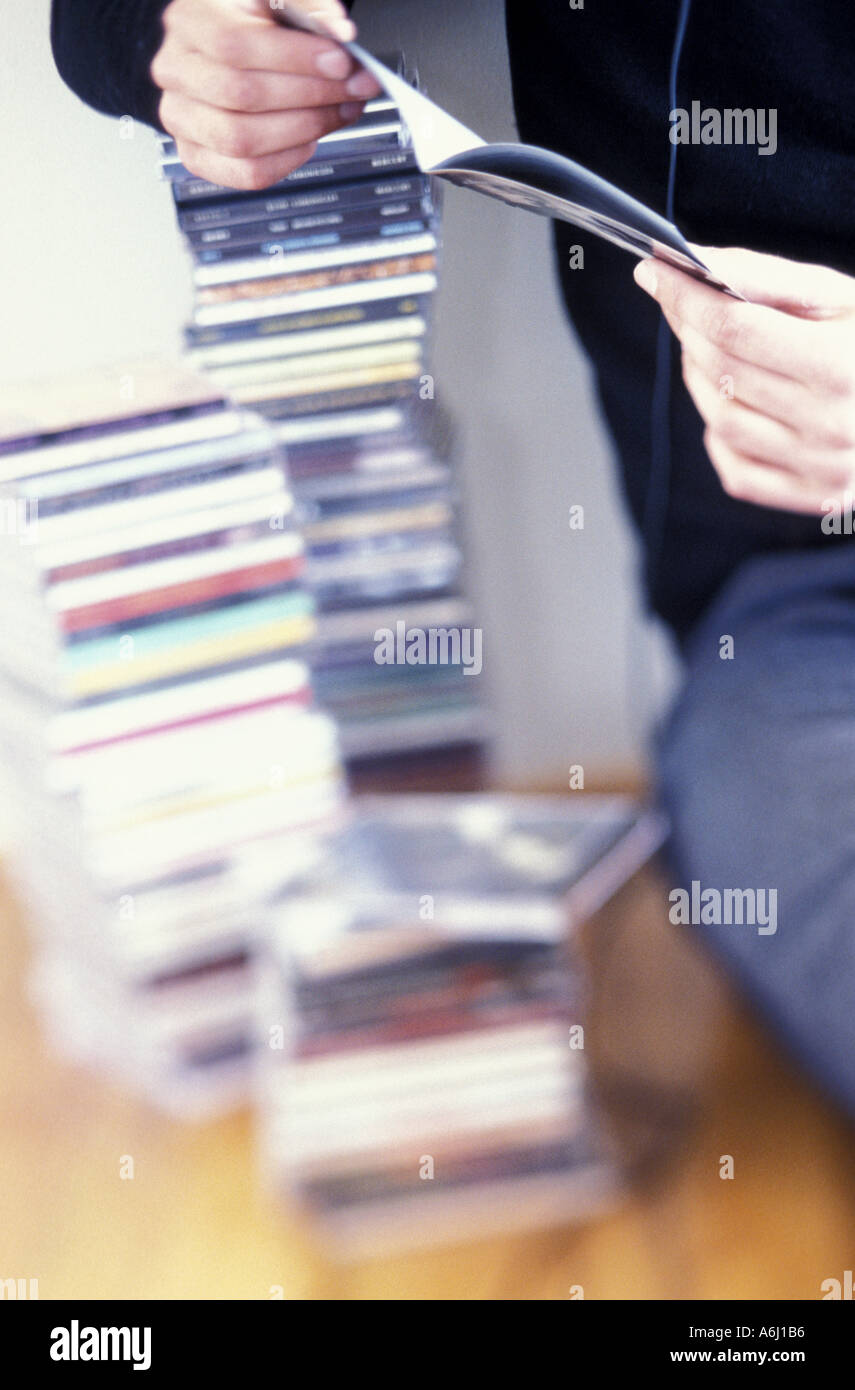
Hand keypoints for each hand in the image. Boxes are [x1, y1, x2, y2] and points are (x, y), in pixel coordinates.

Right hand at [151, 0, 380, 190]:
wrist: (225, 46)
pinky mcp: (197, 155)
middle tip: (351, 89)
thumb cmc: (253, 22)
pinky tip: (308, 139)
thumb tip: (339, 33)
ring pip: (241, 139)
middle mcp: (176, 69)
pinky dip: (287, 160)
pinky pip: (246, 173)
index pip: (233, 44)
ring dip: (303, 129)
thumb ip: (308, 8)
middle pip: (240, 94)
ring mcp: (181, 117)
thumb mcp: (277, 0)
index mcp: (189, 21)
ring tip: (337, 111)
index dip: (293, 58)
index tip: (339, 62)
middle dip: (309, 95)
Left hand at [634, 248, 854, 513]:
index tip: (654, 271)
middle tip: (680, 302)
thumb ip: (768, 277)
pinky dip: (718, 434)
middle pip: (724, 374)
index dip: (686, 297)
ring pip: (720, 422)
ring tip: (706, 347)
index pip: (737, 329)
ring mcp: (824, 472)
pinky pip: (735, 469)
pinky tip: (733, 402)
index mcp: (846, 368)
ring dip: (697, 378)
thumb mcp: (840, 295)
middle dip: (689, 330)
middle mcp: (836, 429)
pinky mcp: (814, 500)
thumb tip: (693, 264)